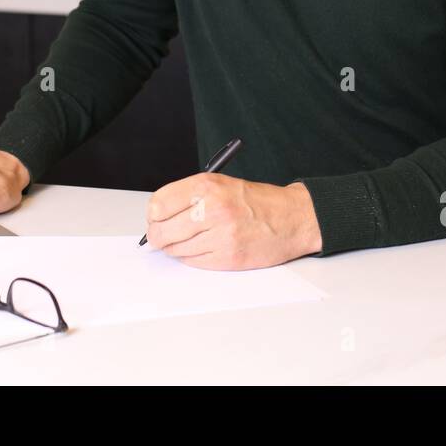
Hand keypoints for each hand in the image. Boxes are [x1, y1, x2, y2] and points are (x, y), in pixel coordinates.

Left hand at [143, 175, 321, 269]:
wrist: (292, 218)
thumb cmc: (255, 201)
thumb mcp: (219, 184)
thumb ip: (187, 197)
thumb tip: (156, 216)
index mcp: (207, 186)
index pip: (158, 204)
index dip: (153, 215)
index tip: (156, 218)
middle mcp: (212, 209)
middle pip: (162, 231)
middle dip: (158, 237)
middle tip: (162, 236)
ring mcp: (221, 236)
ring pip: (175, 250)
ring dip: (176, 248)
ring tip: (191, 239)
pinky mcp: (228, 257)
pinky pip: (193, 262)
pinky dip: (192, 257)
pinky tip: (204, 247)